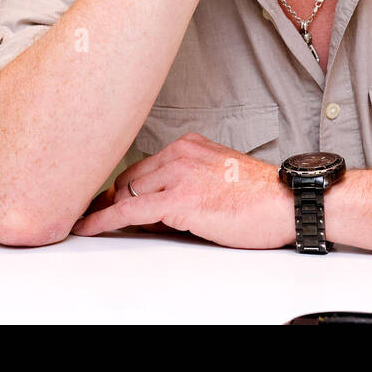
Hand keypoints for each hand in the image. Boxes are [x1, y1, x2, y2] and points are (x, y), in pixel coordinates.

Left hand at [71, 132, 295, 249]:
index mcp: (190, 145)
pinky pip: (127, 211)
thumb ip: (186, 182)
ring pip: (126, 194)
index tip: (103, 196)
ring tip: (89, 224)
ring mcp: (177, 174)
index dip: (120, 185)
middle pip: (129, 178)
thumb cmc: (260, 197)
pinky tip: (86, 226)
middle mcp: (180, 153)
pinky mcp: (177, 199)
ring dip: (110, 211)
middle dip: (112, 199)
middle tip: (91, 214)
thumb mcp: (217, 177)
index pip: (142, 165)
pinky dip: (102, 220)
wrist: (285, 203)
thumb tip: (155, 207)